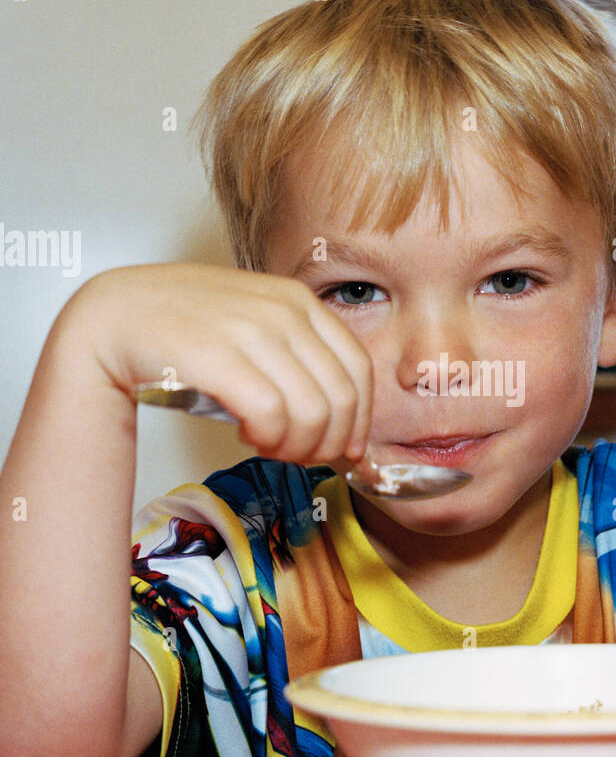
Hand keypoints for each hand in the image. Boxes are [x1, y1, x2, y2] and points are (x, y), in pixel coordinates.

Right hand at [65, 263, 372, 465]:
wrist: (114, 315)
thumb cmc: (185, 329)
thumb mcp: (255, 325)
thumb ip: (298, 360)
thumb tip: (342, 423)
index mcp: (299, 301)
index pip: (358, 369)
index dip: (360, 419)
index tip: (349, 448)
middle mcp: (283, 311)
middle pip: (341, 398)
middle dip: (329, 443)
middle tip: (300, 456)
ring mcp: (251, 331)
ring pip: (312, 413)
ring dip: (296, 446)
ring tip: (268, 445)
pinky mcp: (219, 357)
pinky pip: (272, 416)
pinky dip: (267, 439)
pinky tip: (247, 435)